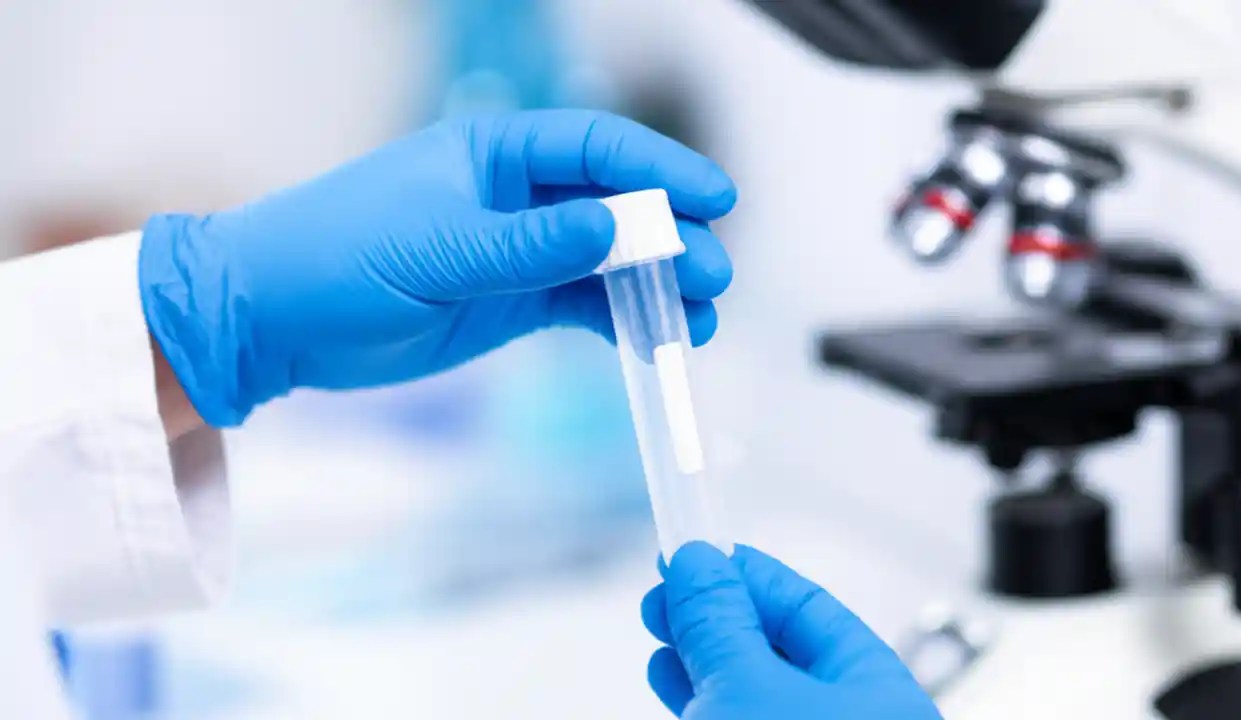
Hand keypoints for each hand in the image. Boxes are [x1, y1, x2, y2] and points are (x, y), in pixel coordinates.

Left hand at [141, 110, 735, 426]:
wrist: (273, 320)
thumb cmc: (334, 257)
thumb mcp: (439, 247)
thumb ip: (531, 244)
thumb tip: (619, 226)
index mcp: (495, 153)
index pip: (597, 148)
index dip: (662, 169)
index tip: (715, 199)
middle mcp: (515, 197)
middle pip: (616, 206)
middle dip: (671, 236)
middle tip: (711, 274)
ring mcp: (517, 252)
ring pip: (609, 261)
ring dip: (656, 285)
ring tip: (699, 318)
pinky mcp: (511, 303)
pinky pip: (584, 306)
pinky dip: (622, 322)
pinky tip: (655, 340)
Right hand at [641, 543, 941, 719]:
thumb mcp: (747, 690)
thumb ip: (719, 623)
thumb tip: (698, 562)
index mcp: (879, 692)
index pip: (807, 607)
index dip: (744, 572)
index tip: (693, 545)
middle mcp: (853, 719)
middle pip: (777, 646)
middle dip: (714, 612)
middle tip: (666, 586)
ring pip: (754, 687)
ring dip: (700, 654)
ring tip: (659, 627)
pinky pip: (736, 718)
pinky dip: (700, 696)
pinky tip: (670, 678)